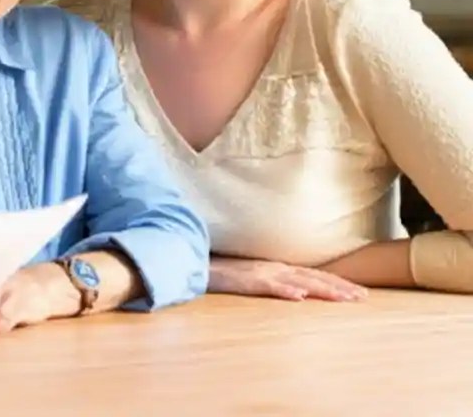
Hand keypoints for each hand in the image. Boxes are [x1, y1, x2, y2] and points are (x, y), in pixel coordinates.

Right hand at [209, 257, 367, 301]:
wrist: (199, 264)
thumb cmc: (225, 273)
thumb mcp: (256, 277)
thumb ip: (276, 282)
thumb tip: (300, 292)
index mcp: (279, 268)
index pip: (315, 275)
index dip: (338, 282)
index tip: (359, 293)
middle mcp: (276, 268)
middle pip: (314, 277)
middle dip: (340, 287)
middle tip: (363, 297)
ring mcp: (263, 273)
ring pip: (299, 281)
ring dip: (322, 289)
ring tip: (343, 298)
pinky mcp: (248, 281)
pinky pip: (269, 286)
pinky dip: (285, 290)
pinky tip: (299, 295)